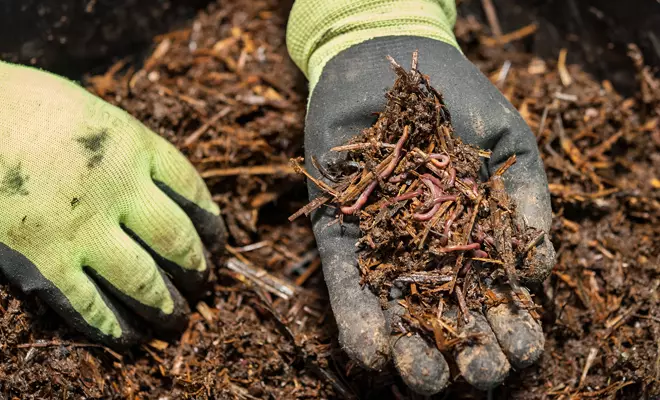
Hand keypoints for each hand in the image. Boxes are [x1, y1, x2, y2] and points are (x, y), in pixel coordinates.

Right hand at [0, 62, 226, 345]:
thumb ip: (122, 145)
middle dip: (195, 267)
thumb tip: (146, 174)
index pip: (190, 188)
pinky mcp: (43, 261)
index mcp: (133, 145)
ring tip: (176, 317)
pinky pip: (87, 304)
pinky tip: (126, 336)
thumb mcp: (86, 110)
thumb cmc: (16, 104)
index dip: (209, 220)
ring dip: (164, 304)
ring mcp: (82, 228)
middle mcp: (118, 189)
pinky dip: (111, 325)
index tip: (216, 239)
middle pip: (175, 238)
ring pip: (142, 279)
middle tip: (203, 282)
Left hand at [300, 38, 554, 393]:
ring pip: (399, 316)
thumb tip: (540, 272)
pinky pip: (347, 286)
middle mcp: (431, 256)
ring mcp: (384, 249)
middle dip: (469, 354)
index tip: (522, 347)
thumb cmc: (458, 101)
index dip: (513, 330)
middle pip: (451, 320)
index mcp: (477, 242)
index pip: (499, 301)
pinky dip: (358, 319)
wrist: (387, 65)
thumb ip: (529, 201)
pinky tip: (372, 351)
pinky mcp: (339, 237)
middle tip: (480, 372)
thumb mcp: (509, 144)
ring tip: (424, 376)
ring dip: (413, 353)